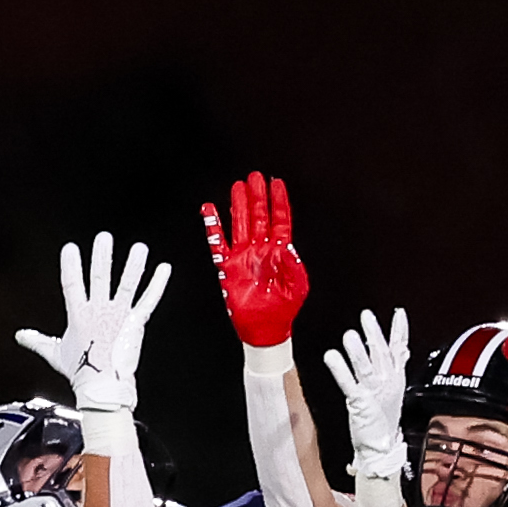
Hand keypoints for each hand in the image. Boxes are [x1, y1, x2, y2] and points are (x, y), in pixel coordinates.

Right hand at [16, 232, 170, 412]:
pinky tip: (164, 269)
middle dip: (102, 256)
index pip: (72, 283)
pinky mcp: (136, 323)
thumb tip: (20, 335)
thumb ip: (38, 341)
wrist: (102, 387)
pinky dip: (157, 285)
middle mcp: (100, 311)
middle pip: (100, 277)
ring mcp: (119, 316)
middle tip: (104, 238)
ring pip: (128, 285)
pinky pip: (149, 301)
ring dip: (134, 265)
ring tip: (139, 248)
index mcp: (79, 315)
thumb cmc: (80, 372)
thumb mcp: (55, 353)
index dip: (71, 265)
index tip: (71, 248)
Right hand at [201, 171, 308, 346]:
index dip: (279, 202)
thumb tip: (286, 247)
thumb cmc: (284, 309)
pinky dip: (213, 226)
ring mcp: (243, 256)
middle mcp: (260, 250)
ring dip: (239, 205)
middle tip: (255, 177)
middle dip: (257, 196)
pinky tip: (210, 210)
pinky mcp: (227, 267)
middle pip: (259, 216)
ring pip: (240, 224)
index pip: (280, 220)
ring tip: (237, 186)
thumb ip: (293, 265)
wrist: (266, 329)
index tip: (277, 184)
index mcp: (279, 253)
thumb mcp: (298, 287)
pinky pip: (217, 243)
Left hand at [325, 307, 409, 477]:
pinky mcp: (361, 403)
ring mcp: (374, 392)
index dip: (399, 331)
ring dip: (358, 351)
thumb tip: (401, 348)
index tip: (399, 313)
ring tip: (350, 335)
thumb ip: (396, 365)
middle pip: (381, 354)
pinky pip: (349, 383)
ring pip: (366, 367)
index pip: (399, 350)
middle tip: (367, 316)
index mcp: (395, 378)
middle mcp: (387, 382)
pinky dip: (340, 370)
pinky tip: (331, 357)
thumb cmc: (384, 419)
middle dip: (374, 334)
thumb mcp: (393, 389)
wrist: (382, 448)